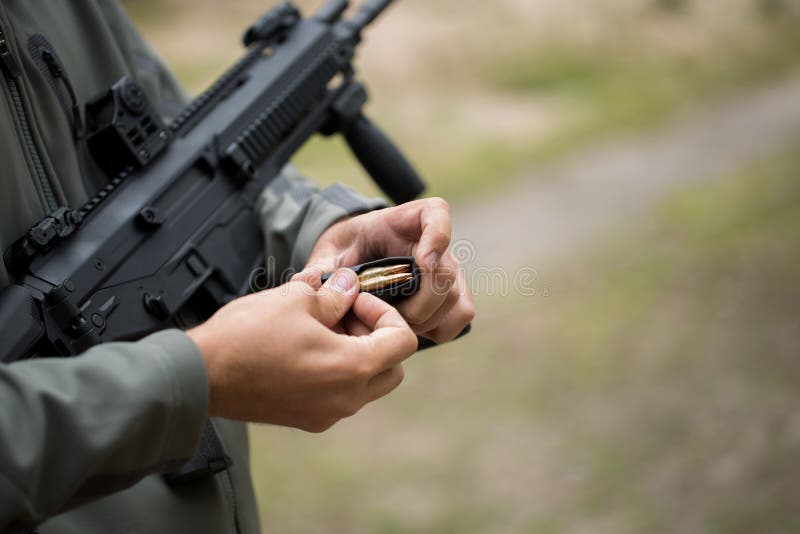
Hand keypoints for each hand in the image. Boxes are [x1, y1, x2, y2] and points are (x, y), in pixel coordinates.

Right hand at [187, 269, 417, 431]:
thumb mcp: (297, 299)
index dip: (384, 311)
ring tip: (322, 327)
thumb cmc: (247, 335)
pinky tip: (306, 347)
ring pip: (367, 384)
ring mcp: (328, 414)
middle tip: (344, 314)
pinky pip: (340, 395)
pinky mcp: (307, 419)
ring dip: (358, 353)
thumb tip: (349, 286)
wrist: (201, 375)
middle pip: (392, 368)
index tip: (355, 299)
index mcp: (353, 368)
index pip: (403, 341)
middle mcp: (347, 398)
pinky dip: (337, 371)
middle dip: (377, 336)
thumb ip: (335, 294)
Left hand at [293, 198, 474, 343]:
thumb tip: (306, 285)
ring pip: (455, 300)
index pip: (436, 214)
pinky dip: (438, 330)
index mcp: (407, 221)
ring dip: (424, 320)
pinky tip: (410, 330)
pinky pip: (460, 318)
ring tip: (391, 324)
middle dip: (418, 302)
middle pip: (446, 273)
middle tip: (386, 315)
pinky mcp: (453, 297)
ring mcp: (448, 271)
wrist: (356, 262)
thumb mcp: (329, 254)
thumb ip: (320, 269)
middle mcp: (435, 245)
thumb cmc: (346, 251)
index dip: (437, 237)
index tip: (422, 261)